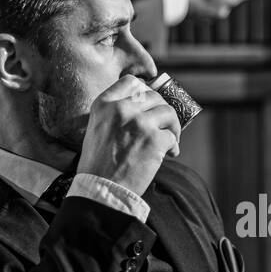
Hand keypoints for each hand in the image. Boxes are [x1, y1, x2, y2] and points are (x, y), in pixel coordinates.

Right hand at [76, 75, 181, 195]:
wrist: (101, 189)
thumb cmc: (98, 164)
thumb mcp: (97, 129)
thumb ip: (115, 114)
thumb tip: (143, 107)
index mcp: (105, 104)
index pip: (131, 82)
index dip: (145, 90)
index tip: (150, 103)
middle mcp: (122, 109)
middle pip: (154, 97)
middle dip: (162, 111)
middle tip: (164, 125)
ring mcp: (140, 123)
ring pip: (168, 113)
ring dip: (173, 126)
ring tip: (171, 140)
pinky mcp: (155, 140)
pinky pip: (172, 136)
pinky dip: (173, 146)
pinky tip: (169, 155)